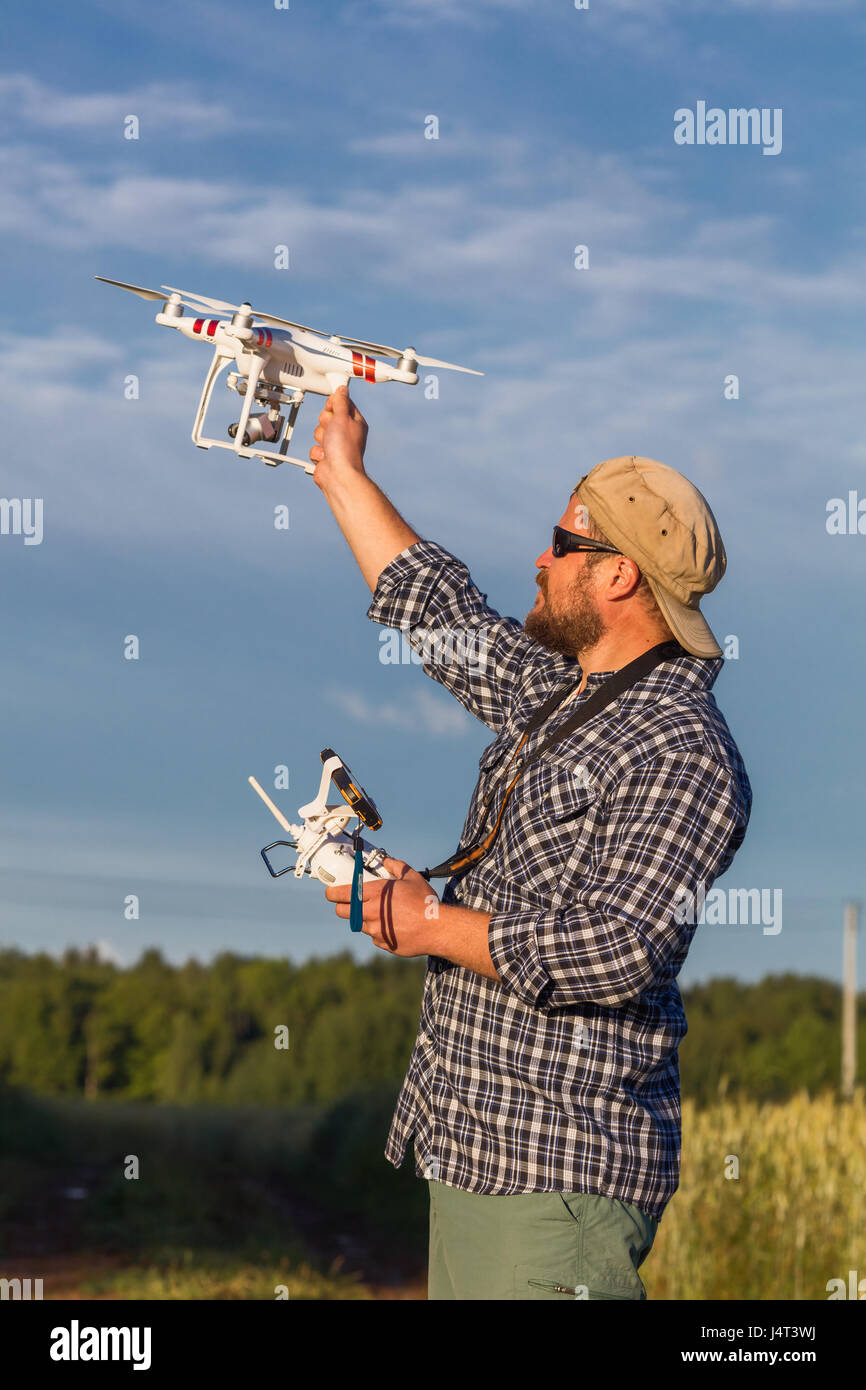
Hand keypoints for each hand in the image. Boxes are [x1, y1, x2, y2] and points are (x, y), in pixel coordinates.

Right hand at [309, 383, 368, 488]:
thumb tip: (342, 389)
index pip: (342, 403)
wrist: (338, 475)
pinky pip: (314, 446)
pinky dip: (318, 452)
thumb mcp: (342, 418)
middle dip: (325, 423)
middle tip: (332, 431)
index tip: (332, 408)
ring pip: (318, 431)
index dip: (334, 404)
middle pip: (326, 416)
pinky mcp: (325, 455)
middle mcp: (346, 432)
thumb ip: (341, 401)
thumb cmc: (344, 448)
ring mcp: (335, 444)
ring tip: (329, 446)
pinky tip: (326, 457)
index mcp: (354, 422)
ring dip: (321, 438)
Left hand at [324, 857, 441, 956]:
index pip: (341, 893)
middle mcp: (371, 912)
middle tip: (350, 903)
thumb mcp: (412, 877)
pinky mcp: (383, 943)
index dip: (332, 893)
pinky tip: (393, 926)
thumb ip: (396, 866)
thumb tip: (387, 860)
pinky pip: (374, 937)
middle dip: (342, 906)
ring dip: (364, 918)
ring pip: (359, 924)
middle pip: (342, 911)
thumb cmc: (426, 902)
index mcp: (376, 893)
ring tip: (381, 914)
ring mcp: (376, 930)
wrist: (438, 928)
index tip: (330, 892)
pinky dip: (379, 931)